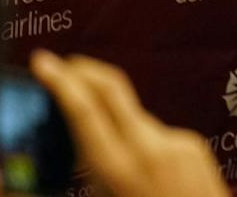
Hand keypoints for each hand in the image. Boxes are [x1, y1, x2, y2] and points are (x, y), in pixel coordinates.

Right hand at [29, 50, 231, 196]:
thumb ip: (86, 176)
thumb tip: (72, 153)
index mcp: (118, 170)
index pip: (85, 111)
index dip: (61, 81)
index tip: (42, 60)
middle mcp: (149, 148)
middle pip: (112, 90)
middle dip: (84, 71)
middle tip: (60, 65)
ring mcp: (177, 142)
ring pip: (132, 119)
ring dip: (112, 121)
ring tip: (99, 154)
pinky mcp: (194, 145)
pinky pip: (156, 137)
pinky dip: (138, 144)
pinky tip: (139, 174)